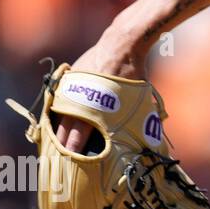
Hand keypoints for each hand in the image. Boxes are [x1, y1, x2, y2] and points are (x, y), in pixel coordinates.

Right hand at [54, 35, 147, 152]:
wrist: (122, 43)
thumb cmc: (133, 73)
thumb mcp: (139, 98)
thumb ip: (142, 118)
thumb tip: (152, 136)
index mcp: (90, 107)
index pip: (76, 137)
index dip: (73, 152)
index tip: (71, 165)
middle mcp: (73, 99)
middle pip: (62, 129)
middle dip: (61, 146)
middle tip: (62, 161)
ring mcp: (68, 88)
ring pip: (57, 115)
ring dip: (58, 130)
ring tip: (57, 146)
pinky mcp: (67, 79)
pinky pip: (58, 100)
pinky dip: (58, 112)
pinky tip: (60, 123)